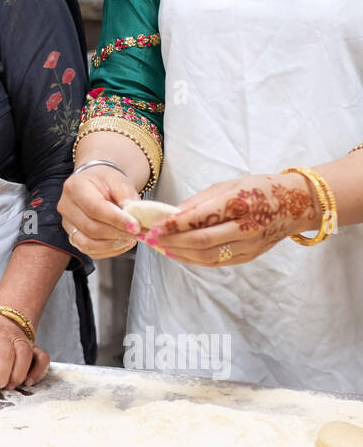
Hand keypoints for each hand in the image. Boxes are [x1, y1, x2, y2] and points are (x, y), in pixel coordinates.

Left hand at [0, 314, 50, 397]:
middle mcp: (2, 333)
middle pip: (5, 355)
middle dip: (0, 377)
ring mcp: (19, 338)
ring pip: (24, 355)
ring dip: (17, 375)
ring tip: (9, 386)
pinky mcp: (33, 345)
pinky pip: (42, 357)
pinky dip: (37, 371)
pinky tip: (28, 381)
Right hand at [57, 167, 140, 258]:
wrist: (96, 184)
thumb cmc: (106, 181)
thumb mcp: (120, 182)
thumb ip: (127, 199)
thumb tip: (135, 220)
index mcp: (75, 187)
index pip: (95, 208)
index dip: (116, 220)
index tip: (135, 226)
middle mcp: (66, 206)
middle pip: (91, 228)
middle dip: (118, 234)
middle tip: (137, 233)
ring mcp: (67, 224)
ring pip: (88, 244)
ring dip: (113, 245)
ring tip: (130, 238)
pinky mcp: (72, 236)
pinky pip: (90, 251)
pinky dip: (109, 251)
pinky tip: (121, 243)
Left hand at [144, 172, 317, 266]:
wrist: (296, 204)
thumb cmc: (259, 188)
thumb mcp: (229, 184)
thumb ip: (200, 201)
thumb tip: (171, 213)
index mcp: (240, 203)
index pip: (201, 218)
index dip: (174, 225)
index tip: (154, 226)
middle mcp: (246, 227)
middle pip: (201, 241)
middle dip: (171, 242)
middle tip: (150, 239)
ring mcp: (249, 245)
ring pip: (206, 256)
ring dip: (179, 253)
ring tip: (159, 247)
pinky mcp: (248, 257)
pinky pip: (216, 262)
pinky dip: (193, 260)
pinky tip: (178, 254)